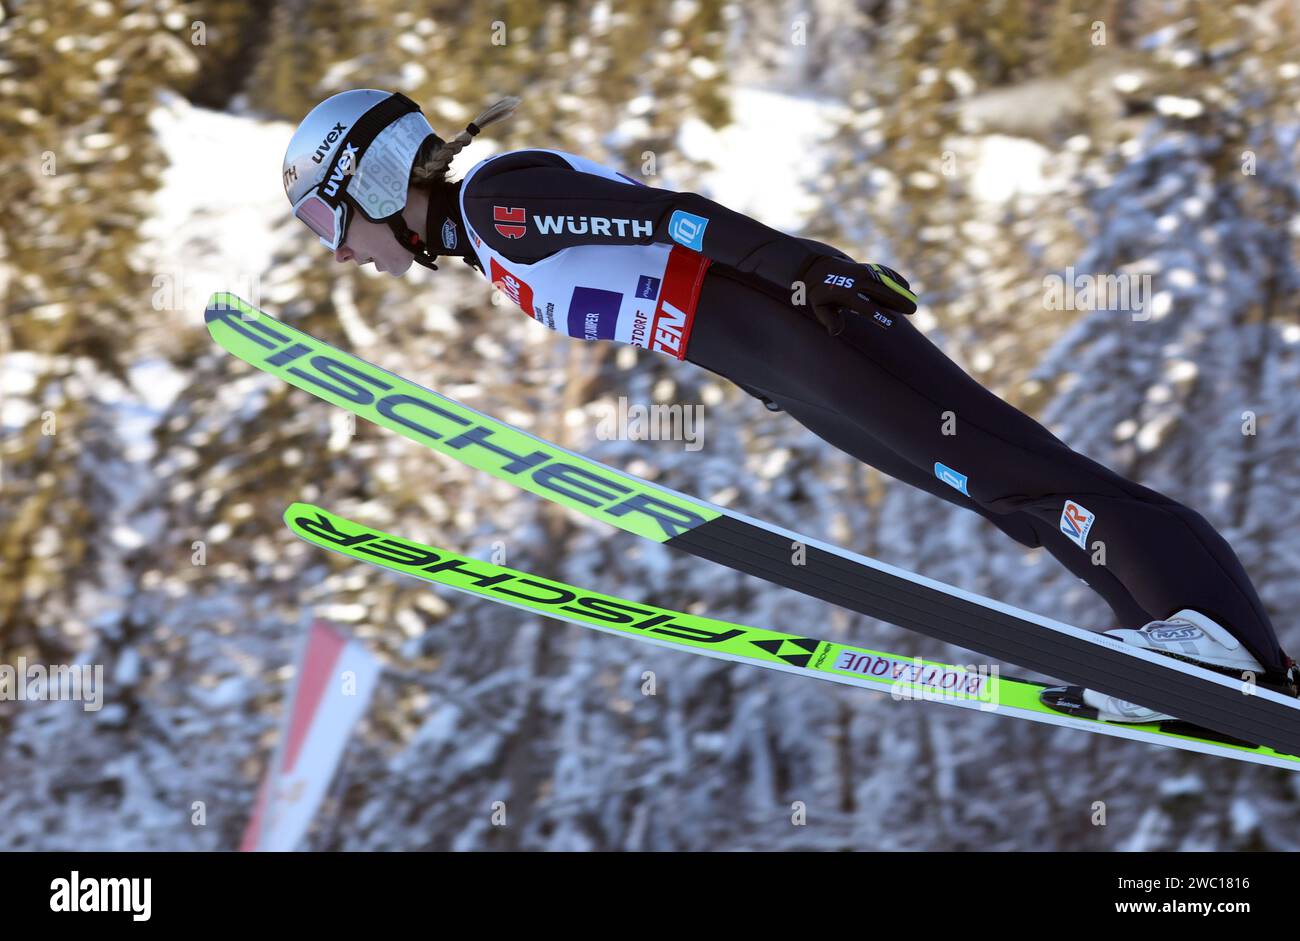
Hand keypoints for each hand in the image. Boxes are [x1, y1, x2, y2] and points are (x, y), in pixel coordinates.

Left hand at [799, 256, 916, 332]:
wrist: (818, 268)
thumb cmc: (821, 294)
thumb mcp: (820, 308)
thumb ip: (829, 320)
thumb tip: (835, 332)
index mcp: (845, 294)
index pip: (866, 307)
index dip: (880, 316)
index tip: (893, 324)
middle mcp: (856, 282)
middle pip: (881, 293)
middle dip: (897, 301)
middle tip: (912, 310)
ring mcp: (862, 272)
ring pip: (885, 282)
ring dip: (899, 290)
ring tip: (913, 299)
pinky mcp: (866, 267)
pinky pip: (883, 272)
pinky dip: (894, 277)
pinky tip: (905, 285)